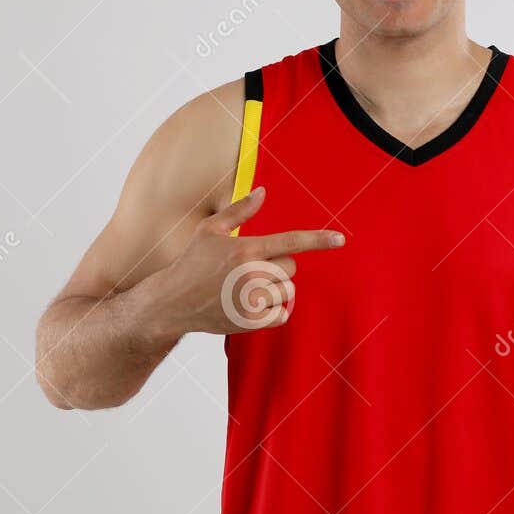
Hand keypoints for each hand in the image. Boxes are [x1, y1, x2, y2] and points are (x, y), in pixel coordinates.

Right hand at [157, 186, 344, 334]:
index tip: (341, 239)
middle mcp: (251, 274)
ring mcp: (252, 300)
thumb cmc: (192, 262)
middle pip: (290, 267)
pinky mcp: (251, 322)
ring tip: (245, 288)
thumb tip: (263, 191)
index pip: (291, 242)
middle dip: (276, 266)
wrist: (172, 302)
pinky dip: (272, 310)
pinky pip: (282, 314)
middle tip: (250, 269)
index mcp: (245, 249)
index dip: (318, 240)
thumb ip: (240, 211)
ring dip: (274, 289)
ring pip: (287, 290)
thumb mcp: (210, 231)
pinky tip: (250, 304)